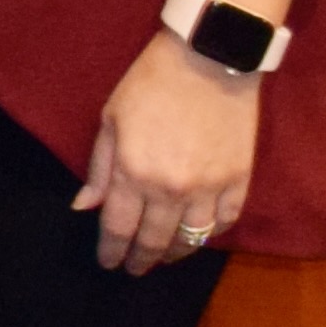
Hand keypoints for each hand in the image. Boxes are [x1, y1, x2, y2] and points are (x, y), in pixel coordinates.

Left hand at [79, 35, 261, 271]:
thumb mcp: (111, 120)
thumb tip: (85, 208)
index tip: (108, 263)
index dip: (112, 251)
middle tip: (134, 268)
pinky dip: (211, 234)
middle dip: (141, 259)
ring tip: (163, 257)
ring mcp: (210, 187)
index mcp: (135, 173)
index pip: (119, 228)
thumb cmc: (151, 83)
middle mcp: (172, 188)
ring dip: (175, 253)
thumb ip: (100, 169)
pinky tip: (199, 235)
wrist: (208, 57)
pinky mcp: (240, 179)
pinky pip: (225, 221)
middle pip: (154, 240)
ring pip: (192, 239)